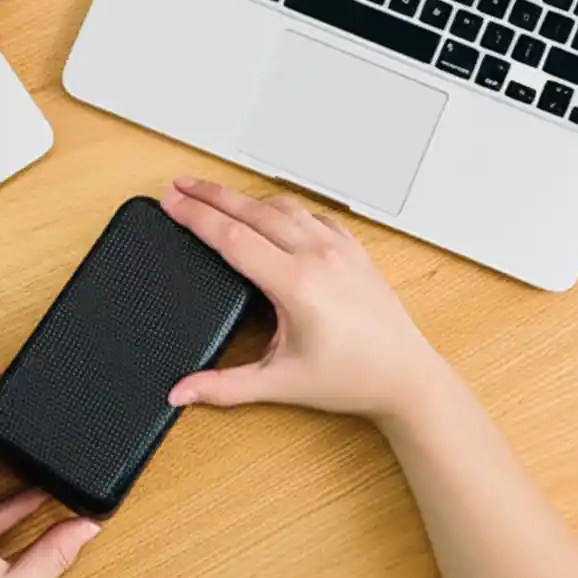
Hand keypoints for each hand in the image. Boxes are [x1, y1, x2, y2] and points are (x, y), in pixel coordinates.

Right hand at [162, 177, 453, 422]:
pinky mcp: (354, 251)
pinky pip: (313, 215)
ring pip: (284, 206)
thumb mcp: (281, 383)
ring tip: (217, 195)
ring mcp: (339, 249)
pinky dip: (285, 209)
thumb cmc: (355, 377)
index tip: (172, 202)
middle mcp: (319, 256)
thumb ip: (225, 387)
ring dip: (246, 197)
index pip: (233, 236)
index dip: (196, 216)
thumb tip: (182, 391)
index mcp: (297, 283)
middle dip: (211, 195)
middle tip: (181, 186)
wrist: (405, 377)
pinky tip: (272, 212)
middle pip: (252, 210)